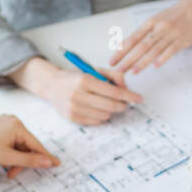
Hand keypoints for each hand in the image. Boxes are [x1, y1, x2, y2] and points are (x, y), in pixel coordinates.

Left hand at [0, 113, 58, 177]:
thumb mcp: (7, 158)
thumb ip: (30, 161)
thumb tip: (48, 162)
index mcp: (17, 125)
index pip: (36, 145)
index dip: (46, 156)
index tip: (57, 163)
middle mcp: (13, 121)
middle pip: (27, 146)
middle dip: (22, 162)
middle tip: (12, 174)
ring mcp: (5, 123)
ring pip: (19, 145)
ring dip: (15, 159)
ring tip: (5, 168)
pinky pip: (11, 142)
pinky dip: (9, 152)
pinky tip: (2, 159)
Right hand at [9, 55, 141, 125]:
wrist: (52, 85)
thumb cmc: (76, 77)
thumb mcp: (94, 70)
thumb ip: (113, 76)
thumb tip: (127, 88)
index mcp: (85, 80)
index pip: (114, 92)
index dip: (129, 96)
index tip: (139, 98)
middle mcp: (78, 94)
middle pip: (111, 105)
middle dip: (122, 105)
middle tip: (125, 103)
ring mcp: (74, 107)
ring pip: (105, 115)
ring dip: (112, 111)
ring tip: (109, 104)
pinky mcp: (72, 117)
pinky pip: (96, 121)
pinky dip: (102, 116)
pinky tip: (99, 109)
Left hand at [108, 0, 191, 73]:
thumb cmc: (175, 14)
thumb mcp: (158, 19)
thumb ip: (146, 33)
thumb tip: (130, 46)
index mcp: (150, 22)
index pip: (132, 38)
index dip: (121, 50)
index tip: (112, 60)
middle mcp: (159, 28)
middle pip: (141, 45)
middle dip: (128, 59)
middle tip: (119, 69)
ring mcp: (171, 34)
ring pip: (154, 49)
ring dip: (143, 62)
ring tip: (133, 71)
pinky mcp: (183, 40)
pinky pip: (171, 50)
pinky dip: (163, 58)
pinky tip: (156, 66)